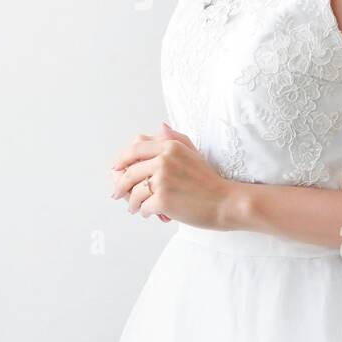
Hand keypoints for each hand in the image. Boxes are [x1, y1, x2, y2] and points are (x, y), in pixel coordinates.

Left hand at [110, 122, 233, 228]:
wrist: (226, 201)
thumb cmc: (210, 180)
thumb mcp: (193, 152)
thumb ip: (175, 139)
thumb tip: (159, 128)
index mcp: (170, 146)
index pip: (135, 149)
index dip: (121, 160)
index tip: (116, 168)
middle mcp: (163, 160)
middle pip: (129, 172)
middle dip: (120, 186)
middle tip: (117, 194)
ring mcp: (162, 180)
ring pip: (134, 192)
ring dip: (131, 202)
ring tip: (133, 208)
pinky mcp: (163, 200)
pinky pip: (143, 207)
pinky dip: (144, 212)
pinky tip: (149, 213)